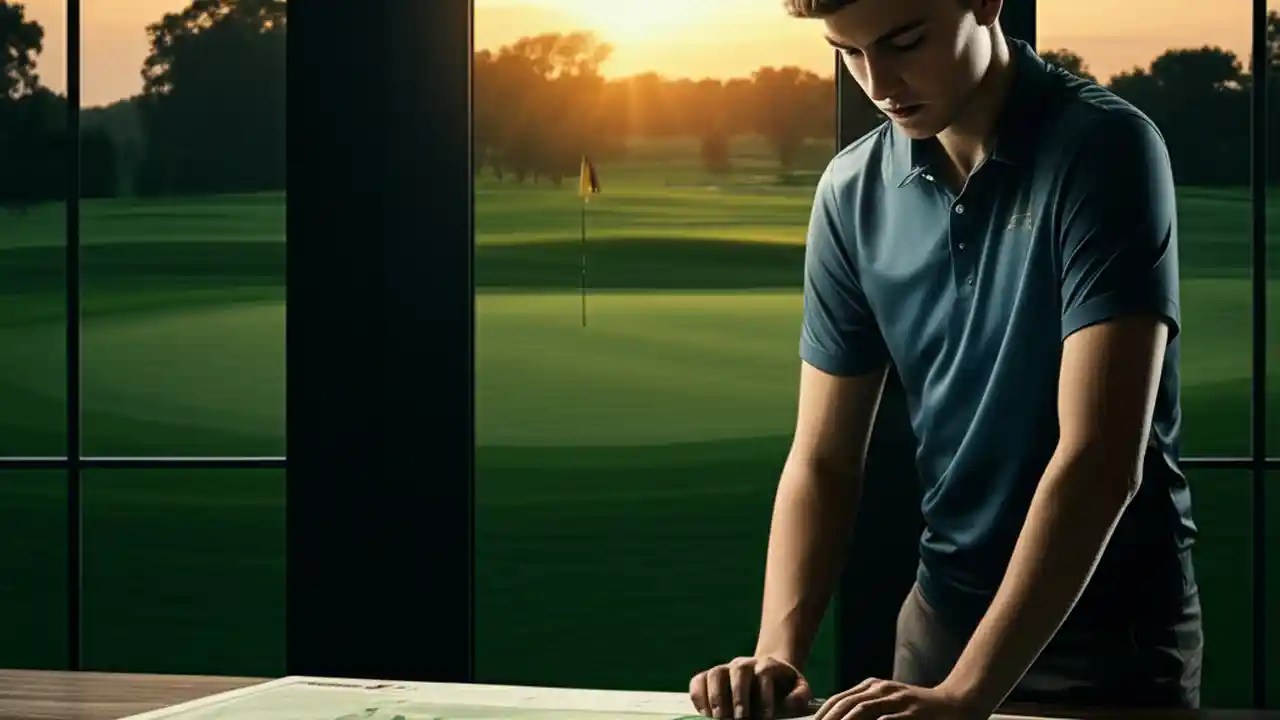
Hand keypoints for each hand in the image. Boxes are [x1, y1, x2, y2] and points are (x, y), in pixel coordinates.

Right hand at [689, 655, 813, 718]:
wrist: (767, 674)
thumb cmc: (783, 688)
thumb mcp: (799, 689)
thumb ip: (801, 695)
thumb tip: (789, 703)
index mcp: (767, 666)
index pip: (763, 674)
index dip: (764, 696)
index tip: (765, 717)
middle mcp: (744, 664)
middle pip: (739, 671)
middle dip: (738, 697)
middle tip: (741, 719)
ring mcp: (725, 669)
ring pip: (715, 673)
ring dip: (715, 697)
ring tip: (719, 718)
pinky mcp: (709, 677)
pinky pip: (698, 681)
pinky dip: (698, 696)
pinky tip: (705, 713)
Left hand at [812, 678, 983, 719]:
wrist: (957, 702)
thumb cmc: (919, 707)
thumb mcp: (889, 702)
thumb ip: (867, 708)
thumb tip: (839, 717)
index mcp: (873, 687)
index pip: (839, 699)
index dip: (822, 714)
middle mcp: (883, 689)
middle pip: (846, 704)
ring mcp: (898, 700)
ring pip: (863, 710)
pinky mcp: (912, 713)